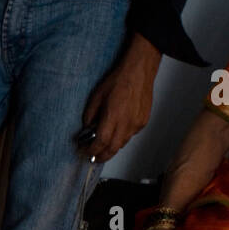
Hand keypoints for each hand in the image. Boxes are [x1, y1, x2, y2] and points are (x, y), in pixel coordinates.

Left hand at [83, 35, 160, 163]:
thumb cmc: (118, 81)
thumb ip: (90, 115)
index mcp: (113, 116)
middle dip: (102, 156)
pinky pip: (130, 135)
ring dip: (111, 148)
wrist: (139, 72)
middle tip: (93, 157)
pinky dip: (121, 137)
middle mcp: (126, 123)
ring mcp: (137, 123)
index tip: (85, 152)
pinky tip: (116, 132)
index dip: (92, 150)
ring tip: (102, 146)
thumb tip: (87, 128)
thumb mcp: (96, 96)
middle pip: (113, 149)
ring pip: (122, 143)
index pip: (101, 142)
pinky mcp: (143, 122)